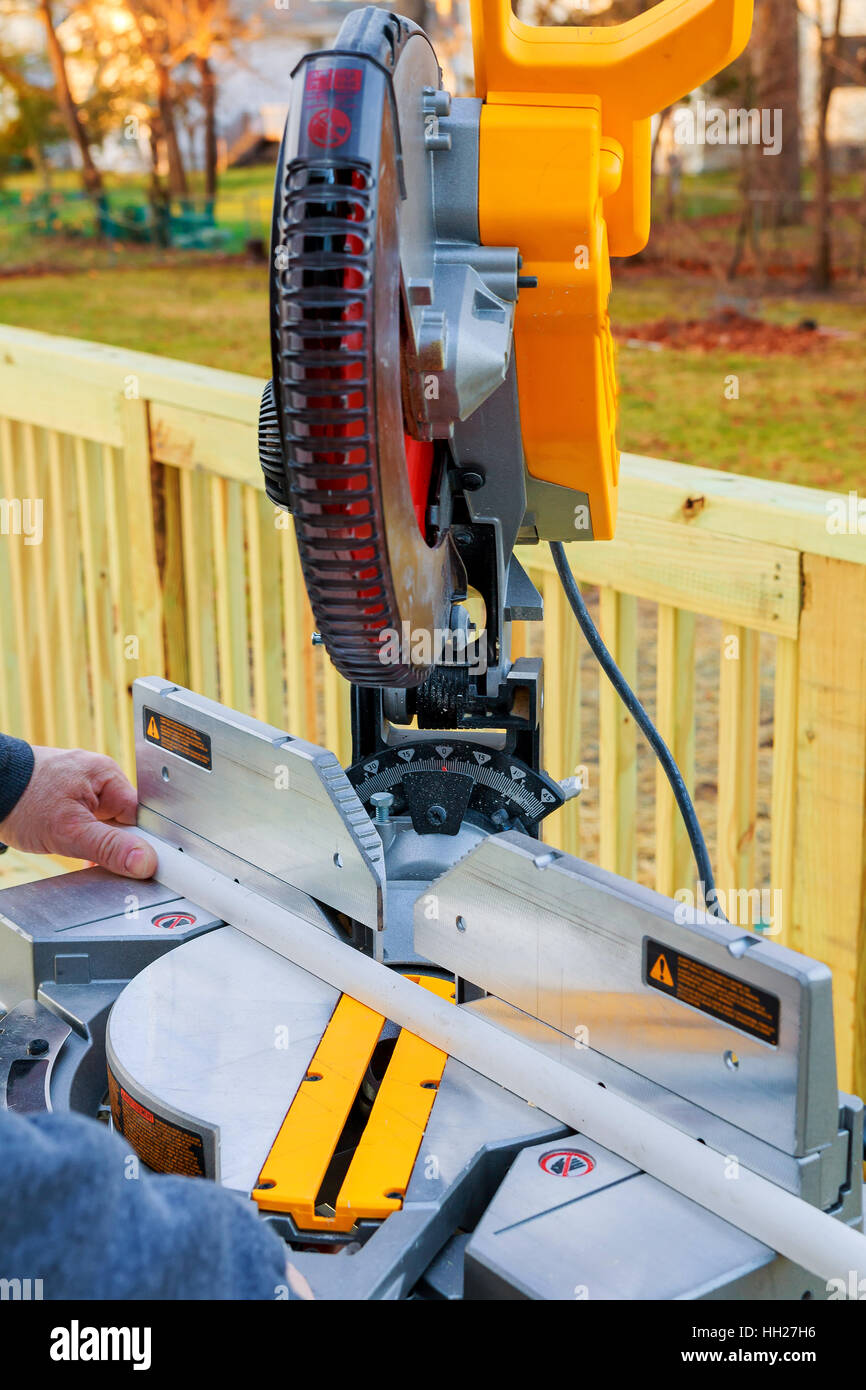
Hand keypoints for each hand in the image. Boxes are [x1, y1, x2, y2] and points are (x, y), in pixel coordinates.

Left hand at [0, 747, 156, 878]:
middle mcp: (99, 776)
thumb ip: (110, 847)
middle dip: (111, 843)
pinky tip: (69, 842)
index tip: (134, 865)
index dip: (138, 842)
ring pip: (105, 823)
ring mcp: (83, 785)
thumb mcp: (69, 831)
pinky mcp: (69, 795)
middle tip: (92, 857)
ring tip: (73, 845)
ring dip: (94, 840)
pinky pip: (88, 820)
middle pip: (124, 820)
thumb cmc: (22, 800)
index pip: (140, 816)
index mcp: (108, 774)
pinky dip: (81, 835)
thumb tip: (145, 861)